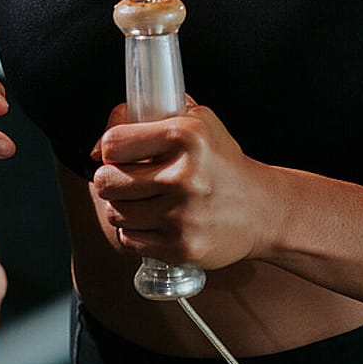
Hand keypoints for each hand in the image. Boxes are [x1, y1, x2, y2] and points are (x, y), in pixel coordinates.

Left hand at [90, 101, 279, 269]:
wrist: (264, 210)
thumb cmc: (222, 164)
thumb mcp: (196, 122)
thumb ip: (147, 115)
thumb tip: (98, 148)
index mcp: (185, 136)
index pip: (113, 143)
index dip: (110, 148)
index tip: (120, 154)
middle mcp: (184, 176)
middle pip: (106, 181)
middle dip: (110, 180)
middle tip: (126, 180)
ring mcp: (182, 216)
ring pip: (114, 213)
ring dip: (122, 207)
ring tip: (143, 201)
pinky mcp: (181, 248)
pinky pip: (128, 241)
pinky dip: (134, 233)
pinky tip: (152, 223)